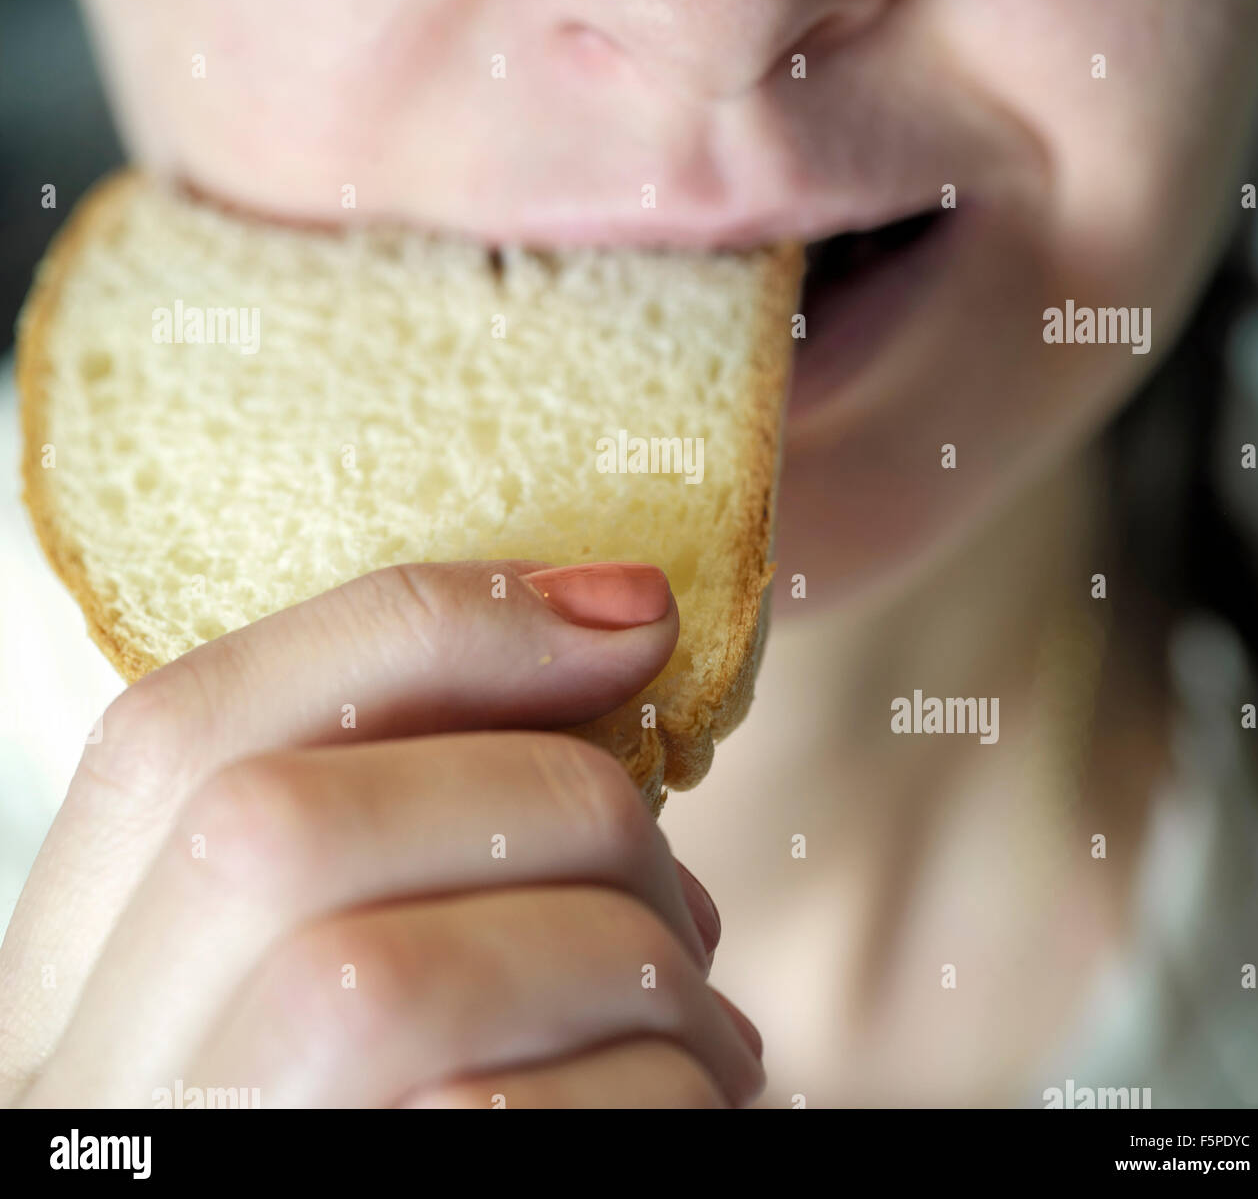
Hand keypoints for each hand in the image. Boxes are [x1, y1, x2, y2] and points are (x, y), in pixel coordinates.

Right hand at [0, 560, 762, 1107]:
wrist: (426, 1198)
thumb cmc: (412, 1102)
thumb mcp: (345, 956)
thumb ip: (404, 821)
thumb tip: (605, 632)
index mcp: (74, 983)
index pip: (183, 729)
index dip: (425, 630)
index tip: (629, 608)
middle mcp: (87, 1099)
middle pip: (285, 834)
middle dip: (546, 798)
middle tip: (670, 869)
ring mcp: (213, 1173)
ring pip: (403, 981)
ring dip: (633, 956)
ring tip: (692, 1007)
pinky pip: (538, 1136)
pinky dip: (672, 1088)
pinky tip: (690, 1103)